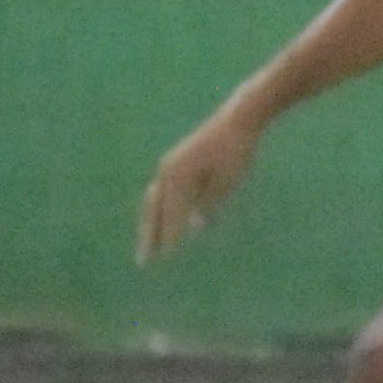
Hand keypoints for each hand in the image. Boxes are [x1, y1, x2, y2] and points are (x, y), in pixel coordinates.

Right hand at [136, 111, 260, 263]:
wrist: (237, 120)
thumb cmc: (236, 152)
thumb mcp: (227, 181)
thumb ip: (210, 203)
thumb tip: (196, 226)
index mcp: (178, 178)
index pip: (171, 217)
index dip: (169, 239)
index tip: (165, 260)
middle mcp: (167, 172)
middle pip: (153, 212)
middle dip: (149, 237)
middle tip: (145, 262)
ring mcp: (168, 166)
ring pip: (154, 203)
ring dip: (151, 225)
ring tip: (149, 247)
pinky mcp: (175, 163)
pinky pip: (163, 193)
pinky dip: (161, 210)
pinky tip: (165, 223)